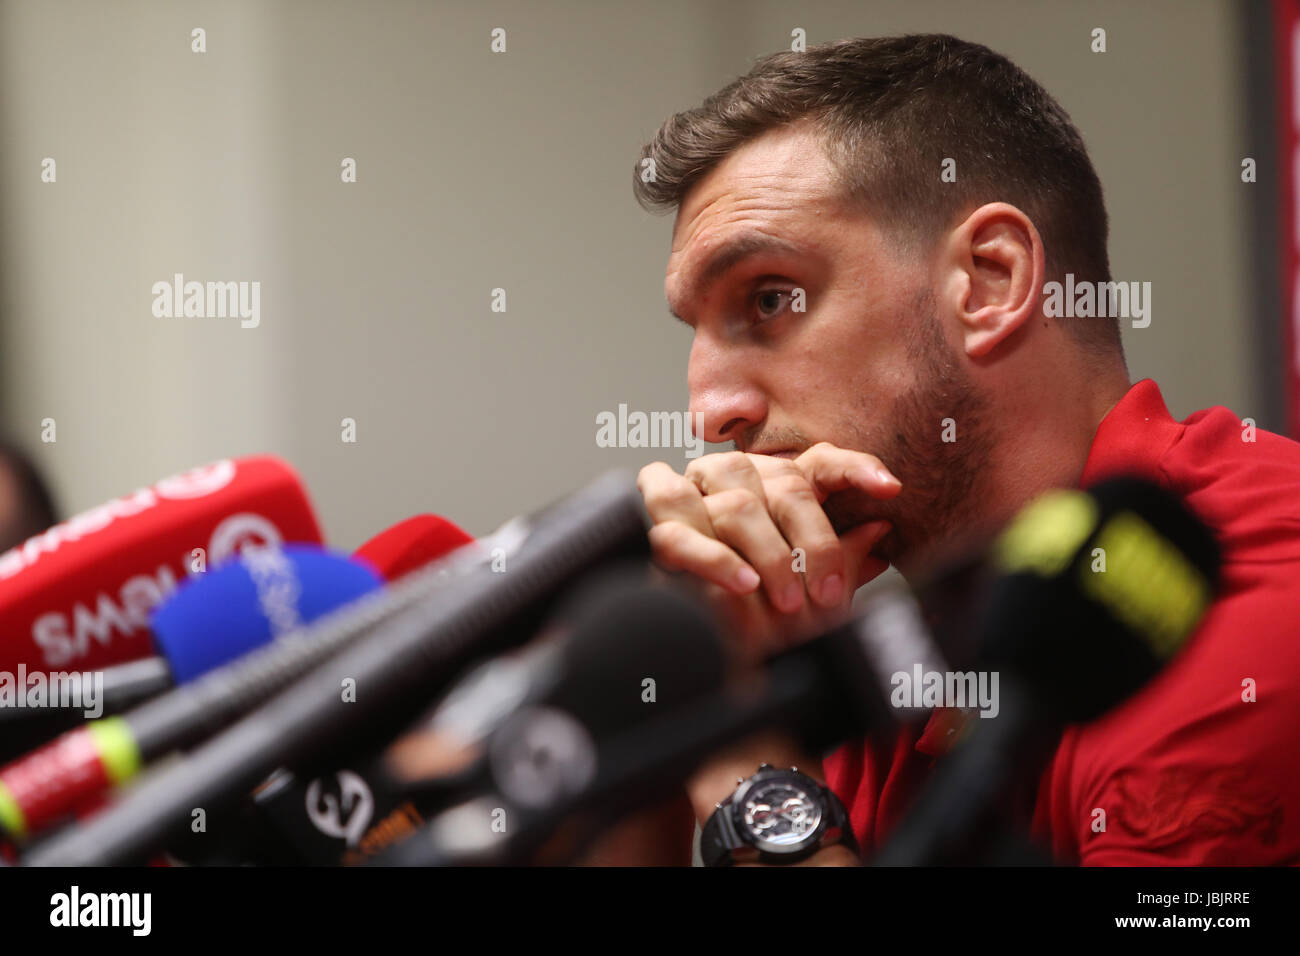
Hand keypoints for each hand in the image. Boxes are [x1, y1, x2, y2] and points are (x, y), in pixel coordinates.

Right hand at [637, 442, 901, 661]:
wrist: (696, 645)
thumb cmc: (756, 614)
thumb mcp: (807, 591)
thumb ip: (840, 560)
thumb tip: (879, 531)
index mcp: (772, 481)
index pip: (819, 462)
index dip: (856, 469)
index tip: (888, 490)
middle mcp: (732, 477)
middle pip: (780, 483)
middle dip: (812, 539)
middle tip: (826, 593)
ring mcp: (690, 495)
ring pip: (734, 505)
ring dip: (767, 553)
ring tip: (787, 601)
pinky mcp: (652, 529)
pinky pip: (679, 533)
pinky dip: (714, 559)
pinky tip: (742, 584)